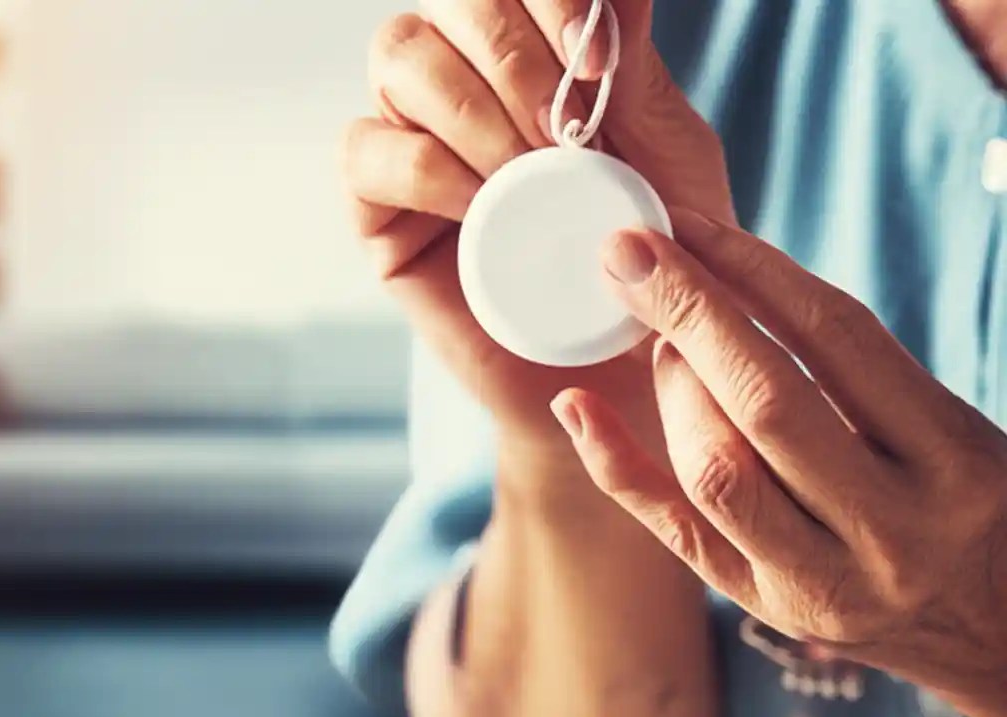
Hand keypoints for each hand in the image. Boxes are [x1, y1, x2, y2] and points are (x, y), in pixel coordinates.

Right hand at [342, 0, 733, 462]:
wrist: (620, 368)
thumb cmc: (649, 258)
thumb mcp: (662, 157)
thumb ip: (633, 69)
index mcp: (529, 57)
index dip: (548, 3)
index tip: (596, 67)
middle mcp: (461, 82)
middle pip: (447, 5)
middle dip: (511, 57)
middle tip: (563, 134)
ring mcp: (411, 137)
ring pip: (398, 55)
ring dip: (470, 108)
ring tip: (525, 174)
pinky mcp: (376, 208)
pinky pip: (365, 152)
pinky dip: (424, 169)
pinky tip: (478, 207)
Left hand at [552, 209, 1006, 716]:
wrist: (997, 630)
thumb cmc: (965, 502)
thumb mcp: (954, 428)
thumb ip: (861, 369)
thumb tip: (723, 272)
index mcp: (952, 457)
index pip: (837, 338)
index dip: (752, 267)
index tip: (685, 221)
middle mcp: (891, 526)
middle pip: (767, 400)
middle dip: (687, 313)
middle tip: (628, 253)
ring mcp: (823, 579)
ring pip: (714, 469)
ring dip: (670, 387)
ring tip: (657, 340)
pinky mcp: (766, 605)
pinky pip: (676, 531)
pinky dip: (616, 465)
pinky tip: (576, 405)